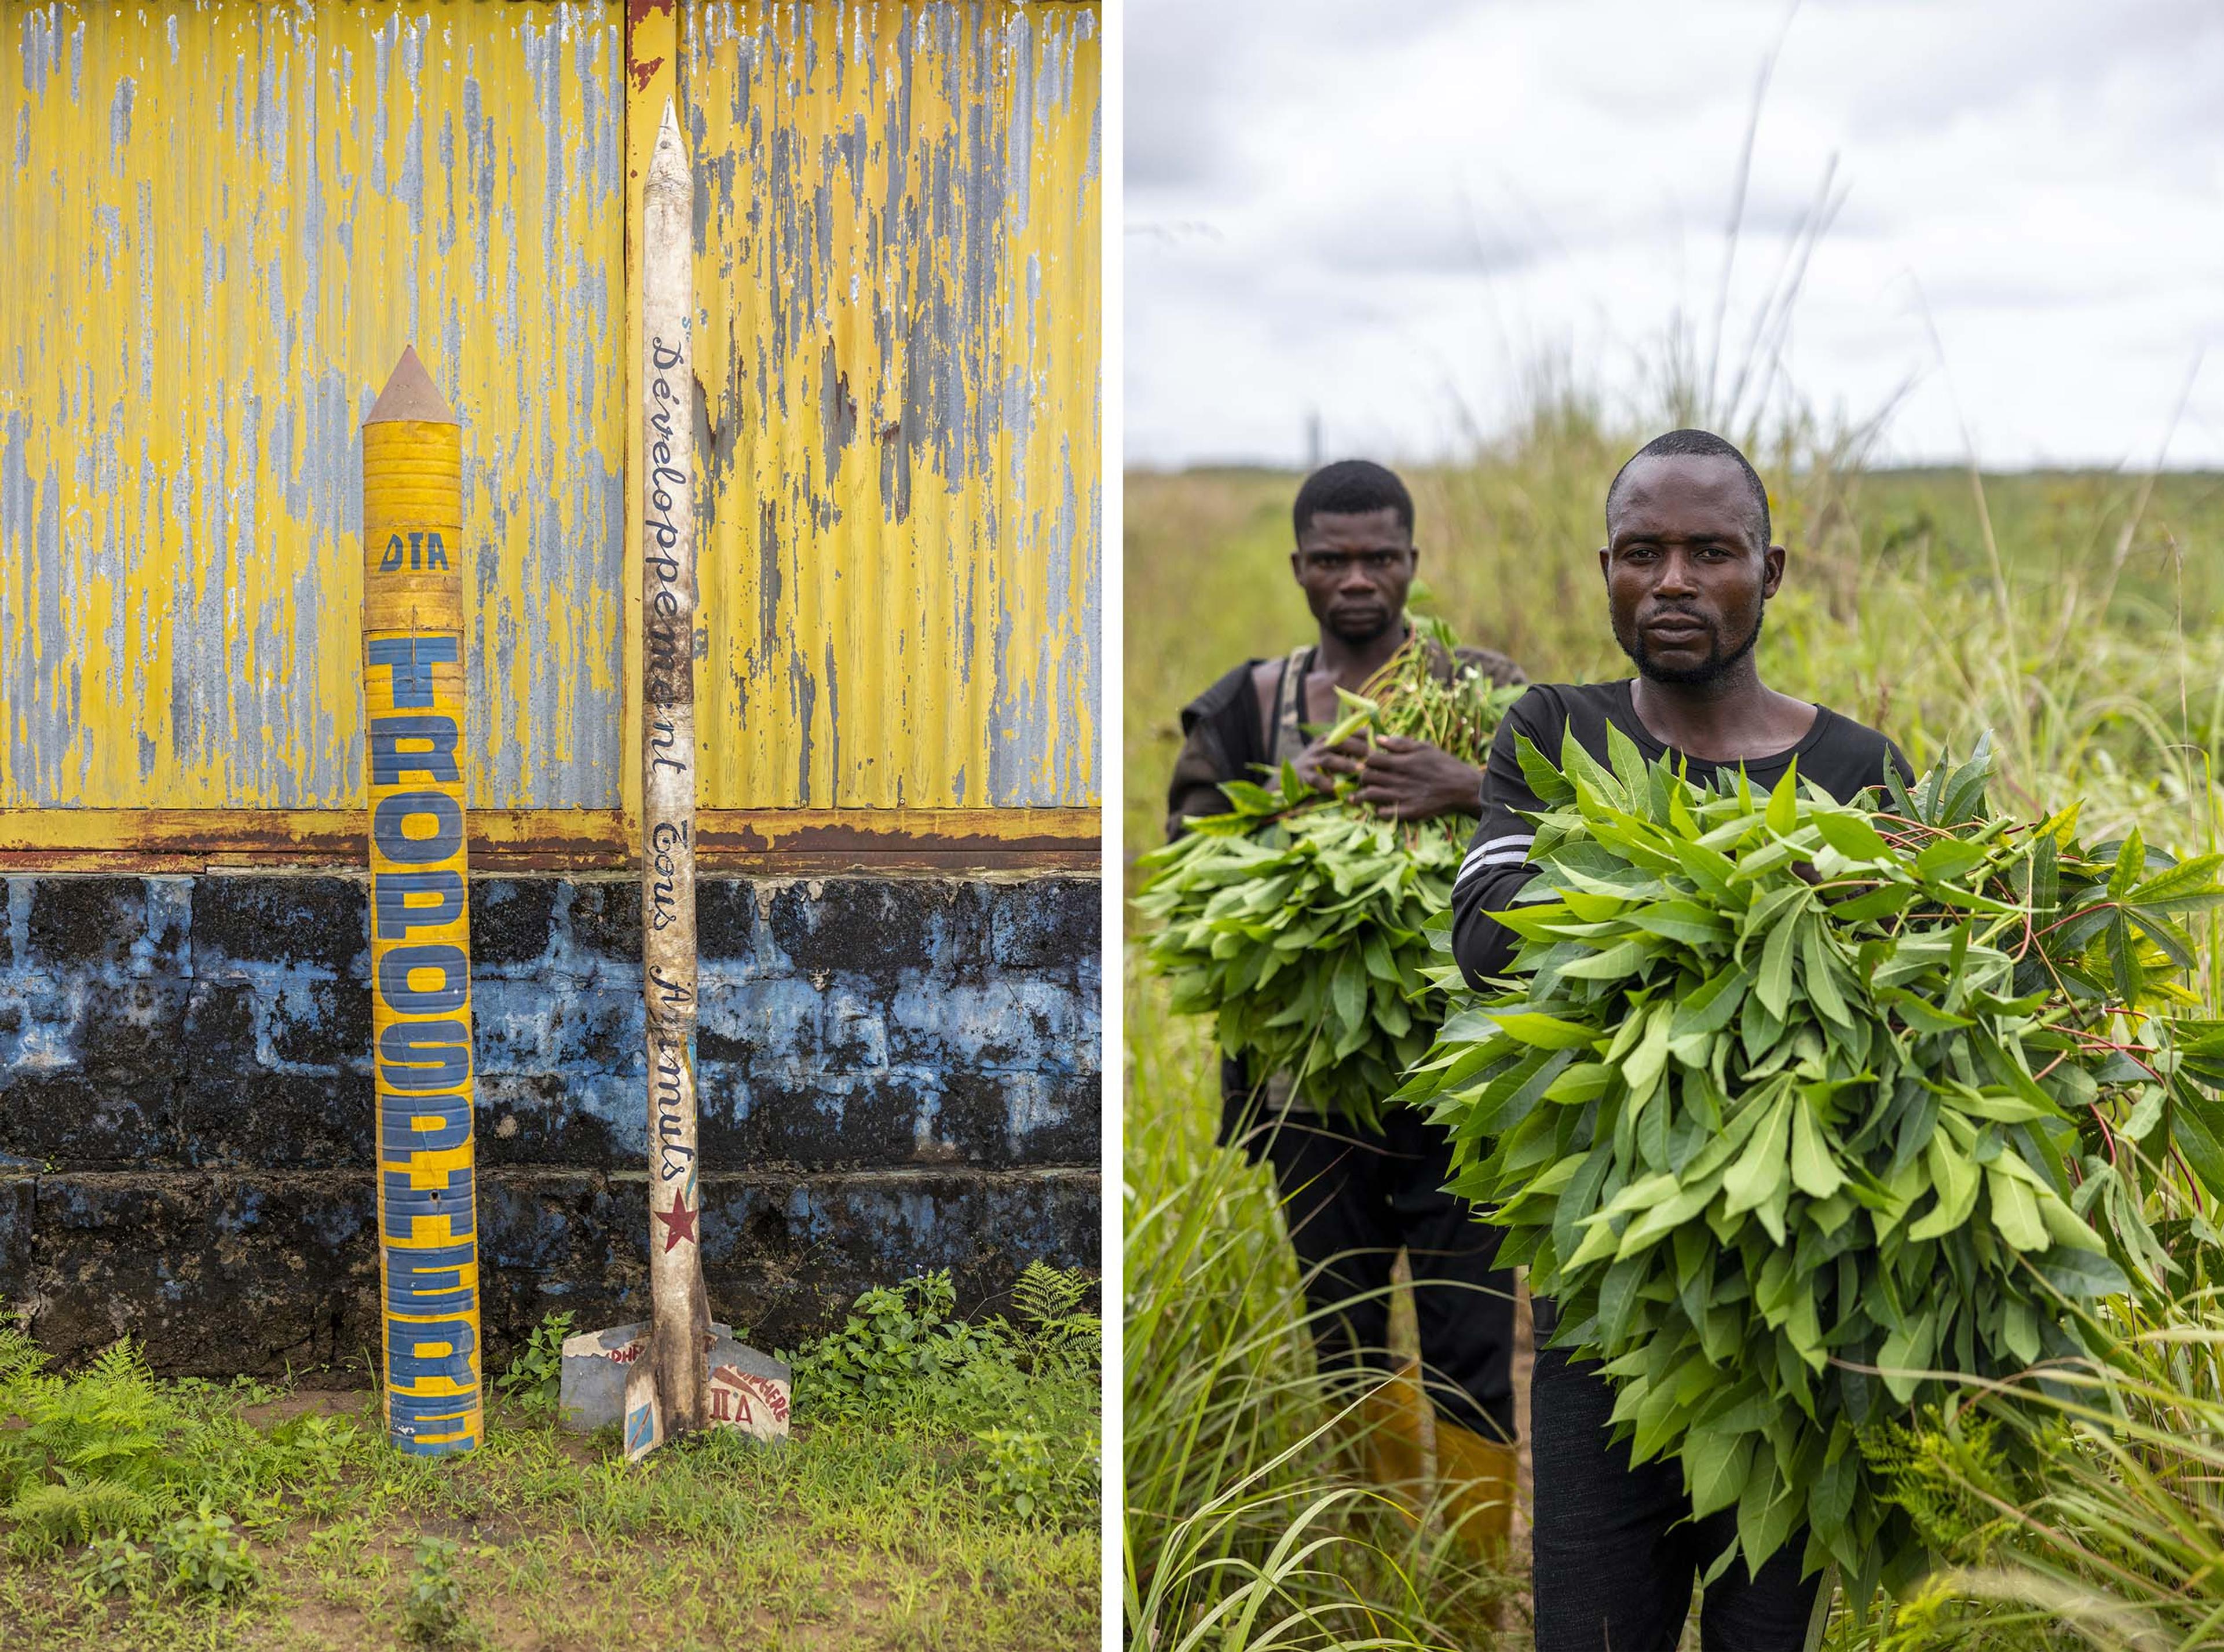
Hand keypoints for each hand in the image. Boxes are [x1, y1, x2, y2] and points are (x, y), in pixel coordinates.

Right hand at [1293, 735, 1367, 794]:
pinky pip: (1315, 779)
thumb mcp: (1330, 749)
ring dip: (1345, 764)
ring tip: (1360, 769)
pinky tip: (1336, 788)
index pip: (1346, 732)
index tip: (1378, 739)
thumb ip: (1348, 744)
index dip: (1362, 735)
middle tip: (1372, 754)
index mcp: (1327, 739)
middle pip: (1339, 743)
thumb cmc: (1318, 762)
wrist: (1291, 774)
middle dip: (1356, 748)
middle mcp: (1319, 747)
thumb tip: (1371, 734)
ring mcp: (1311, 761)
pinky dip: (1325, 783)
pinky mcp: (1304, 776)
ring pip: (1329, 760)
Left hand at [1351, 736, 1485, 820]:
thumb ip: (1400, 743)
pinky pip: (1385, 814)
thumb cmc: (1444, 764)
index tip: (1363, 761)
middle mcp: (1399, 779)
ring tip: (1356, 797)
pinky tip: (1378, 809)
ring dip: (1361, 796)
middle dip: (1360, 776)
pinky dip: (1378, 811)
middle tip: (1360, 778)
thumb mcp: (1425, 748)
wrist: (1464, 788)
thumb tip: (1378, 738)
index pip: (1370, 758)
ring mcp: (1403, 796)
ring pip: (1371, 796)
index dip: (1363, 759)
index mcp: (1402, 762)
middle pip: (1367, 777)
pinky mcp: (1409, 812)